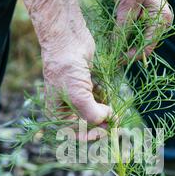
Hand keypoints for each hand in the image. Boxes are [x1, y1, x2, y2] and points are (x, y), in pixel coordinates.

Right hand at [19, 0, 111, 135]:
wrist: (68, 39)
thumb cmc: (66, 68)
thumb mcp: (78, 96)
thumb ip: (92, 115)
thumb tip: (108, 120)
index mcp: (58, 114)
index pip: (76, 136)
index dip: (92, 136)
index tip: (107, 131)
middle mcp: (67, 109)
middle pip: (88, 126)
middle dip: (103, 125)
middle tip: (117, 122)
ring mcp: (79, 98)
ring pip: (97, 114)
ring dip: (106, 112)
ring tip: (113, 108)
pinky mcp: (90, 88)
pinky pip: (101, 101)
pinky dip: (106, 100)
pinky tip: (107, 94)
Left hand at [110, 0, 172, 57]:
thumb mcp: (125, 5)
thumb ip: (121, 28)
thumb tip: (115, 48)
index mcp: (161, 19)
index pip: (147, 46)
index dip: (132, 55)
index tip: (117, 60)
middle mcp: (162, 22)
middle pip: (145, 45)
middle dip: (129, 51)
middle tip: (113, 57)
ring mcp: (155, 20)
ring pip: (140, 40)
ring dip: (127, 45)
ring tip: (113, 50)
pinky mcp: (146, 17)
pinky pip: (137, 32)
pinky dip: (127, 37)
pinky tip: (116, 40)